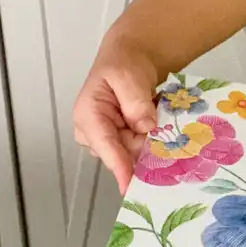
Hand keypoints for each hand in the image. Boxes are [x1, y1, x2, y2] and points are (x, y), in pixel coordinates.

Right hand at [73, 41, 159, 192]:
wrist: (131, 60)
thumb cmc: (123, 64)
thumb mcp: (128, 76)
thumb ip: (135, 101)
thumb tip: (146, 126)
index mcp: (88, 116)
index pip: (105, 146)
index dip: (119, 167)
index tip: (129, 186)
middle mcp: (95, 135)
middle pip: (126, 156)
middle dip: (146, 145)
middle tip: (157, 120)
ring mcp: (110, 143)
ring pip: (137, 156)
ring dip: (152, 142)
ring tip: (155, 116)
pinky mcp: (124, 147)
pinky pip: (143, 153)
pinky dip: (153, 142)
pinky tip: (155, 125)